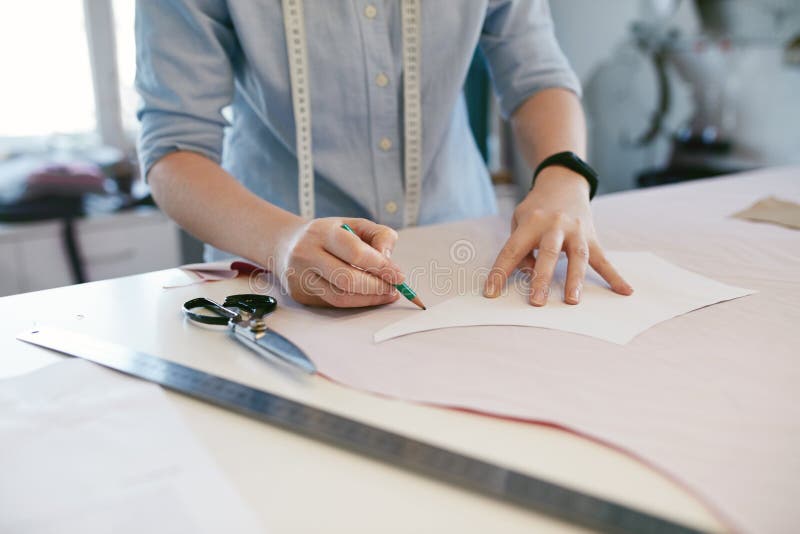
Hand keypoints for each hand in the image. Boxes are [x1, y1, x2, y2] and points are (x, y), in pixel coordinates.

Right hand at [274, 217, 403, 306]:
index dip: (381, 267)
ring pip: (340, 297)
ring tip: (385, 294)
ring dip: (369, 299)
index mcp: (322, 232)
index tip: (399, 276)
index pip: (356, 253)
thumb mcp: (353, 224)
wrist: (285, 244)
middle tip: (394, 289)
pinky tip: (368, 297)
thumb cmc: (328, 234)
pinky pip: (333, 304)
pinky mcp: (300, 295)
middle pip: (347, 279)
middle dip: (377, 287)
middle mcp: (306, 254)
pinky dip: (355, 303)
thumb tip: (389, 260)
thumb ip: (379, 235)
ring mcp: (300, 277)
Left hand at [483, 168, 632, 305]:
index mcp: (531, 222)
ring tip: (572, 301)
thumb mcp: (520, 220)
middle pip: (548, 253)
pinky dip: (615, 276)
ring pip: (578, 256)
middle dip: (541, 278)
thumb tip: (529, 273)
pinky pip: (603, 260)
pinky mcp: (592, 237)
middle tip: (536, 301)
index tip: (490, 293)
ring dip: (575, 280)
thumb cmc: (536, 209)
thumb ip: (522, 247)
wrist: (564, 183)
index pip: (512, 250)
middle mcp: (555, 225)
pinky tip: (625, 291)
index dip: (500, 272)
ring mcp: (576, 231)